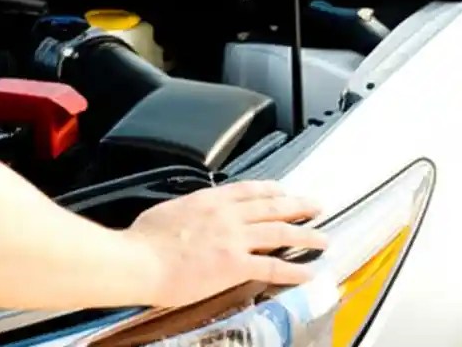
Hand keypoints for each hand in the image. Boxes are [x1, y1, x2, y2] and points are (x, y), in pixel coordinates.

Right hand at [126, 180, 327, 307]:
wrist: (138, 260)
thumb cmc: (143, 241)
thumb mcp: (167, 212)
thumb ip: (186, 212)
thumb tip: (188, 216)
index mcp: (208, 200)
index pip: (248, 189)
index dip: (271, 190)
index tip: (283, 190)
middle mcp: (226, 216)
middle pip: (272, 207)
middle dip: (298, 206)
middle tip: (316, 206)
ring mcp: (233, 240)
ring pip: (280, 233)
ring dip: (306, 235)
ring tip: (323, 238)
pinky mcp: (234, 265)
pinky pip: (272, 266)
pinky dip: (294, 269)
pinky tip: (308, 271)